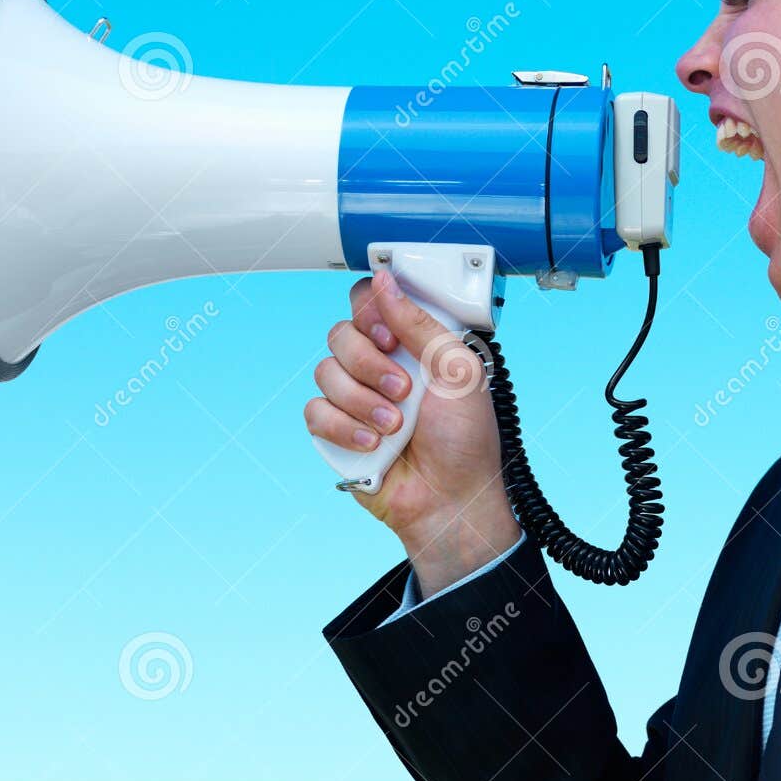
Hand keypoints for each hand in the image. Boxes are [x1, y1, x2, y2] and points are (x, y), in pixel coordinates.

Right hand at [304, 266, 518, 595]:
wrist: (452, 500)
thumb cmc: (466, 440)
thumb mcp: (458, 370)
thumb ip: (419, 322)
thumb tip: (384, 280)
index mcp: (410, 344)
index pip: (368, 303)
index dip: (372, 313)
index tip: (392, 336)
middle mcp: (379, 365)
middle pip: (341, 333)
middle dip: (371, 364)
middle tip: (403, 389)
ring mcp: (354, 398)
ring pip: (324, 372)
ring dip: (363, 401)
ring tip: (394, 426)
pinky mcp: (335, 431)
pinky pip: (314, 411)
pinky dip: (345, 428)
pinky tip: (374, 444)